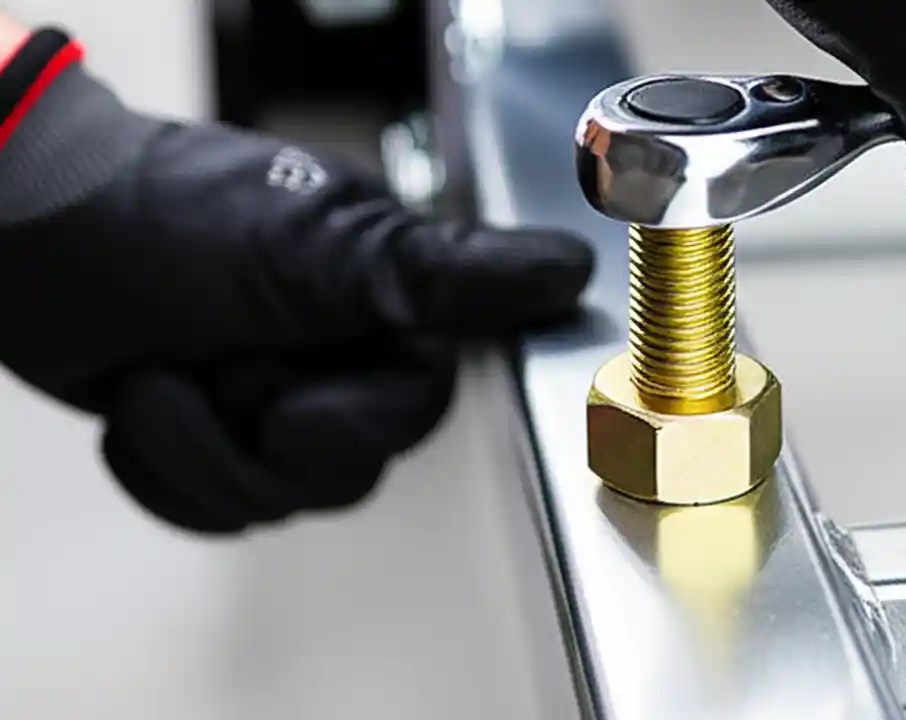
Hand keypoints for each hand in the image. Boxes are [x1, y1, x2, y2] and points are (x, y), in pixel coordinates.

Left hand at [0, 57, 592, 533]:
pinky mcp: (215, 435)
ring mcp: (274, 396)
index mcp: (380, 297)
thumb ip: (442, 275)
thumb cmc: (161, 219)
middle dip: (263, 437)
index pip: (421, 402)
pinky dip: (163, 462)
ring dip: (199, 444)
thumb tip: (568, 268)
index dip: (357, 420)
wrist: (21, 238)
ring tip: (161, 370)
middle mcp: (338, 351)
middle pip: (348, 465)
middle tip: (217, 367)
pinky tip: (144, 398)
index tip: (292, 405)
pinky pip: (214, 503)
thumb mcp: (314, 249)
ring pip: (277, 495)